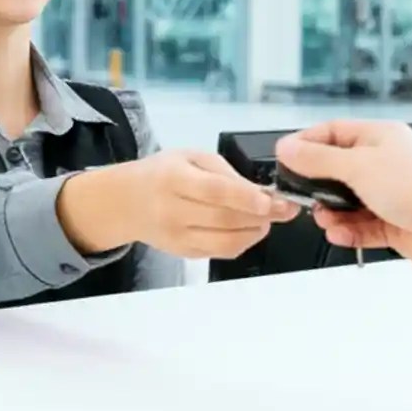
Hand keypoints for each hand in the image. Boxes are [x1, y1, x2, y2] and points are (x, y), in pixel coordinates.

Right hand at [121, 151, 299, 258]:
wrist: (126, 203)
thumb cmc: (162, 173)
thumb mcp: (190, 157)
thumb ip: (224, 172)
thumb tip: (259, 192)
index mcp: (173, 178)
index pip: (214, 192)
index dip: (246, 198)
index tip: (271, 201)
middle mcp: (173, 211)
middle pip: (224, 220)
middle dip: (261, 216)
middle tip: (285, 209)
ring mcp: (177, 237)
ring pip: (226, 243)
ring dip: (255, 232)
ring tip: (268, 219)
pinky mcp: (183, 253)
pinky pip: (220, 253)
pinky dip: (243, 242)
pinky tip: (250, 229)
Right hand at [275, 120, 411, 277]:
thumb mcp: (357, 167)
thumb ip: (318, 159)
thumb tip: (287, 147)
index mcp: (381, 137)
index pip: (334, 132)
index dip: (307, 143)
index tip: (284, 158)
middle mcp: (386, 162)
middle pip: (339, 169)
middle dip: (319, 186)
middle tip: (303, 197)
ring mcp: (391, 193)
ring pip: (349, 201)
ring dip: (333, 214)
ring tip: (327, 222)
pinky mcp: (395, 222)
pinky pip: (363, 226)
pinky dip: (350, 231)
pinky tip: (341, 235)